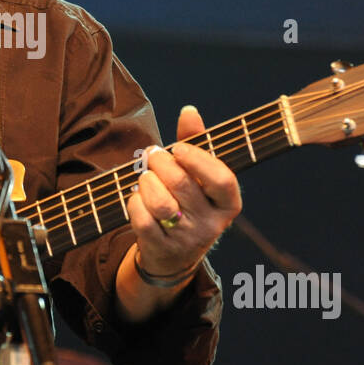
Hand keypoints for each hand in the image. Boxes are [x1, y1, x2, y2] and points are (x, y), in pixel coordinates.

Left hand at [127, 105, 241, 278]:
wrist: (173, 253)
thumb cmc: (187, 201)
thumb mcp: (197, 175)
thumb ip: (195, 142)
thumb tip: (189, 111)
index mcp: (228, 203)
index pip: (222, 180)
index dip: (199, 160)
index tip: (180, 148)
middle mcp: (212, 224)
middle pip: (182, 185)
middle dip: (161, 162)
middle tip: (153, 154)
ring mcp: (187, 239)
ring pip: (161, 203)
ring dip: (147, 181)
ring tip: (146, 175)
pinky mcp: (162, 249)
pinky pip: (143, 220)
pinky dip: (135, 202)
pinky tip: (138, 196)